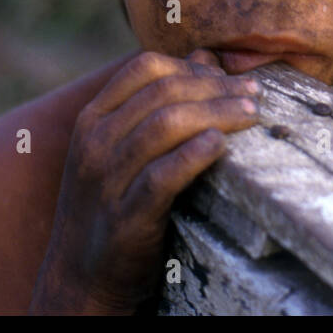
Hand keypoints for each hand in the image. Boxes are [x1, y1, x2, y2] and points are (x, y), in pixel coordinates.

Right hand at [29, 49, 260, 313]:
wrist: (79, 275)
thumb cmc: (112, 202)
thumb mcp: (123, 147)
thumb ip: (158, 101)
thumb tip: (205, 56)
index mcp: (93, 119)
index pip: (144, 68)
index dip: (192, 66)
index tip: (228, 76)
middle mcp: (95, 143)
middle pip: (162, 93)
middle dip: (215, 87)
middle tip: (253, 94)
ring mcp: (107, 180)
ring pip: (165, 126)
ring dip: (216, 114)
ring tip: (251, 116)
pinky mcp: (125, 218)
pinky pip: (162, 176)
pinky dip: (194, 155)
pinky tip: (220, 145)